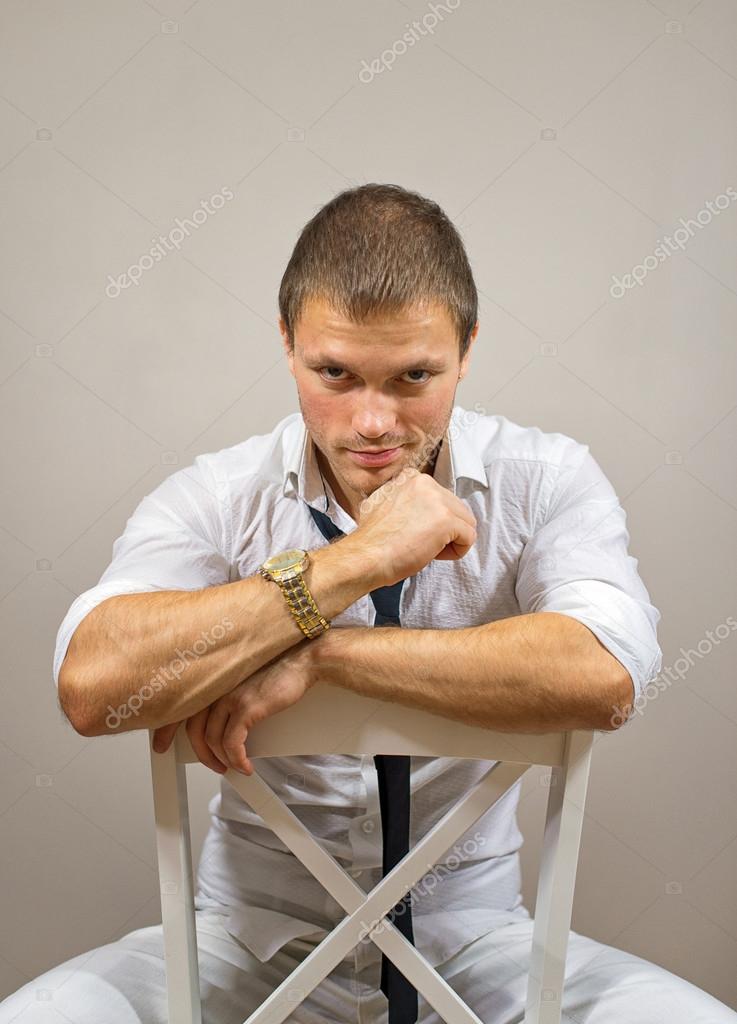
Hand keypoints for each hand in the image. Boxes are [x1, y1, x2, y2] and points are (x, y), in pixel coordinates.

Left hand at [151, 640, 315, 774]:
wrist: (302, 660)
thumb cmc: (277, 670)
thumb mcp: (243, 681)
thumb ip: (226, 696)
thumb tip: (219, 723)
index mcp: (212, 679)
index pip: (179, 707)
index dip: (166, 729)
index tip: (162, 744)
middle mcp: (216, 687)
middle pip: (193, 728)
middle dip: (199, 753)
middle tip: (210, 765)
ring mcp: (230, 696)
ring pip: (212, 740)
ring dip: (222, 760)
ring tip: (233, 767)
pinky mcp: (246, 707)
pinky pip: (232, 743)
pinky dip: (237, 759)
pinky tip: (244, 765)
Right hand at [352, 466, 477, 586]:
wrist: (365, 556)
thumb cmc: (373, 541)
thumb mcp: (385, 505)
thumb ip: (408, 501)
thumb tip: (423, 512)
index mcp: (412, 477)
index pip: (442, 499)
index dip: (431, 521)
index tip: (413, 531)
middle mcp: (426, 483)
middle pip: (457, 509)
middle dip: (444, 531)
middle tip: (419, 543)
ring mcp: (438, 500)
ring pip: (466, 523)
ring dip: (451, 540)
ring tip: (425, 548)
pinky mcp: (447, 520)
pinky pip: (469, 538)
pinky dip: (456, 551)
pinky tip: (432, 554)